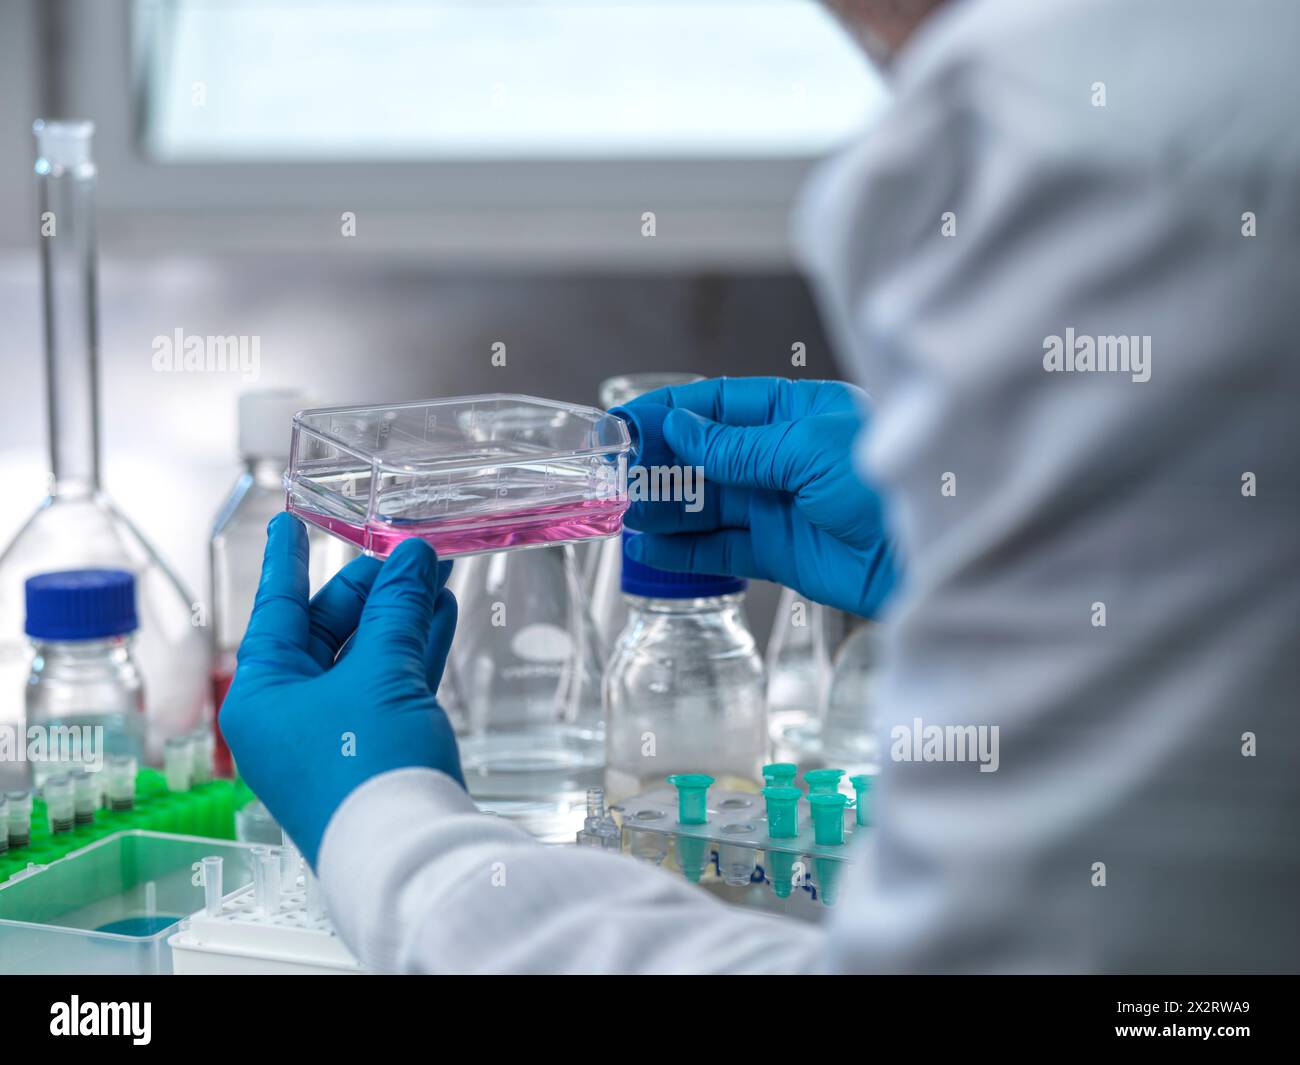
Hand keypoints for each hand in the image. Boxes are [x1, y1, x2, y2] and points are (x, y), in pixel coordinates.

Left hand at [219, 513, 463, 866]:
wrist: (406, 852)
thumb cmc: (367, 768)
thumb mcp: (381, 673)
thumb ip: (398, 610)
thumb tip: (414, 559)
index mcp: (262, 694)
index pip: (276, 610)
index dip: (287, 562)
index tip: (288, 524)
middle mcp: (288, 713)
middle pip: (327, 631)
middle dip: (372, 589)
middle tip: (407, 551)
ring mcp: (331, 734)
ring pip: (364, 657)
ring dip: (400, 617)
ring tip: (435, 574)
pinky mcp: (372, 750)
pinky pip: (388, 685)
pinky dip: (413, 652)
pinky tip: (440, 618)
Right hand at [620, 377, 898, 617]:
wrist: (927, 556)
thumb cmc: (884, 484)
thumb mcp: (807, 449)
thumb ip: (739, 446)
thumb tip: (681, 429)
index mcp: (799, 414)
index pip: (721, 405)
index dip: (671, 412)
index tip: (625, 420)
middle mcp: (785, 458)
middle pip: (706, 455)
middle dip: (660, 463)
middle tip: (615, 472)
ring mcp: (779, 505)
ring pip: (706, 503)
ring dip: (664, 506)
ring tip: (623, 510)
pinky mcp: (779, 552)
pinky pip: (720, 547)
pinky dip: (683, 549)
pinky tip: (648, 547)